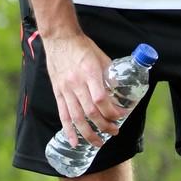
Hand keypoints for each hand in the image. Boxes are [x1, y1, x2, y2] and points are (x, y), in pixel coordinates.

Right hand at [41, 32, 125, 147]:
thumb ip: (109, 74)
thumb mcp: (101, 57)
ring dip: (89, 133)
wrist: (60, 38)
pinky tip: (74, 142)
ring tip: (98, 143)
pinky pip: (63, 114)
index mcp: (90, 73)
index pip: (102, 100)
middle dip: (105, 125)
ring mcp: (65, 89)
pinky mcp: (58, 92)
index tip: (122, 115)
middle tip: (114, 131)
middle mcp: (77, 83)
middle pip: (91, 112)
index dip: (113, 112)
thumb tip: (120, 89)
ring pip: (77, 117)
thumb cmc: (82, 46)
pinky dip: (68, 130)